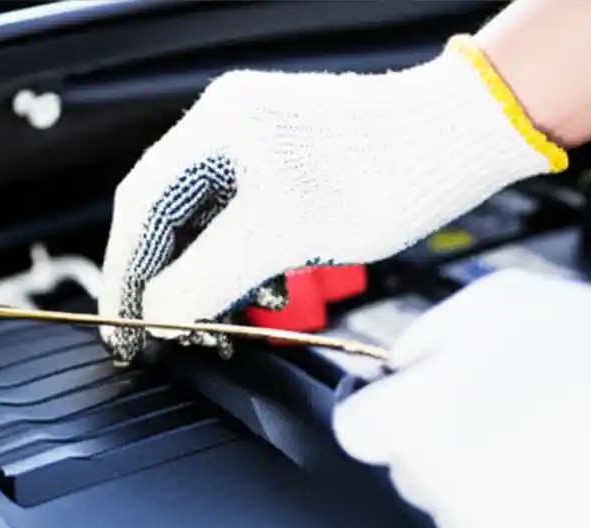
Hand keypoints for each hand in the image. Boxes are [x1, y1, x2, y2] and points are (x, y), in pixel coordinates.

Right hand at [97, 35, 566, 364]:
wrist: (468, 138)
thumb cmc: (390, 169)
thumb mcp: (284, 234)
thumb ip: (208, 276)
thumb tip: (156, 315)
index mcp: (216, 126)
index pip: (139, 206)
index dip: (125, 272)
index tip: (122, 327)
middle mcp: (229, 128)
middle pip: (169, 217)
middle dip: (168, 282)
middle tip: (170, 337)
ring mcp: (261, 145)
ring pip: (208, 226)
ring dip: (210, 280)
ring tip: (223, 326)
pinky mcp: (292, 168)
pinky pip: (246, 224)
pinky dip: (247, 266)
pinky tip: (270, 296)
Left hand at [333, 269, 590, 527]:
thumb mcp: (493, 303)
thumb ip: (420, 339)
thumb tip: (390, 371)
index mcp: (411, 418)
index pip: (356, 427)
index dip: (388, 406)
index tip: (414, 400)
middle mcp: (431, 484)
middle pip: (409, 466)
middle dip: (442, 438)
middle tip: (510, 408)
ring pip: (455, 506)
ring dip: (483, 479)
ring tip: (553, 440)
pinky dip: (525, 517)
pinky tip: (569, 480)